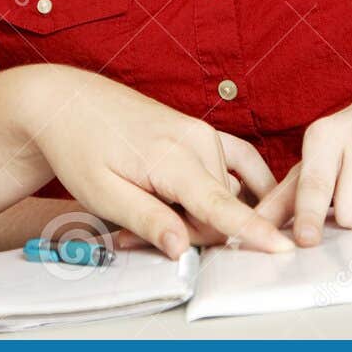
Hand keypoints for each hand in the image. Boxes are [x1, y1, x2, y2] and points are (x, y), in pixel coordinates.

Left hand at [17, 66, 294, 257]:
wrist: (67, 102)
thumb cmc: (78, 146)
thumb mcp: (100, 192)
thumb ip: (146, 219)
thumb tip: (182, 248)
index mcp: (171, 155)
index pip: (219, 204)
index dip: (251, 231)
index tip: (283, 250)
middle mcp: (197, 139)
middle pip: (217, 210)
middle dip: (185, 232)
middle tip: (130, 232)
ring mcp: (203, 133)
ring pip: (221, 195)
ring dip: (193, 214)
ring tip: (146, 209)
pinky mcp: (202, 133)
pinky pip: (236, 165)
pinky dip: (230, 190)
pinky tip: (224, 201)